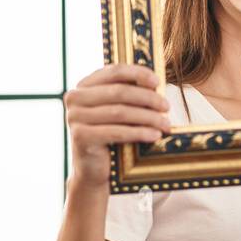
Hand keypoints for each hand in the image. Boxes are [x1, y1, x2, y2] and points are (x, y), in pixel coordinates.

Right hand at [65, 64, 170, 188]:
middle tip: (167, 107)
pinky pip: (116, 132)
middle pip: (119, 92)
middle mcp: (74, 98)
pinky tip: (155, 135)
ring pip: (119, 112)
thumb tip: (155, 83)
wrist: (93, 170)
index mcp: (84, 85)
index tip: (158, 82)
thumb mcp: (118, 111)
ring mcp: (74, 117)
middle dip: (147, 98)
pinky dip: (139, 133)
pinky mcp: (80, 136)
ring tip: (165, 124)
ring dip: (147, 117)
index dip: (138, 73)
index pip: (114, 71)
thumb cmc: (111, 137)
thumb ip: (129, 94)